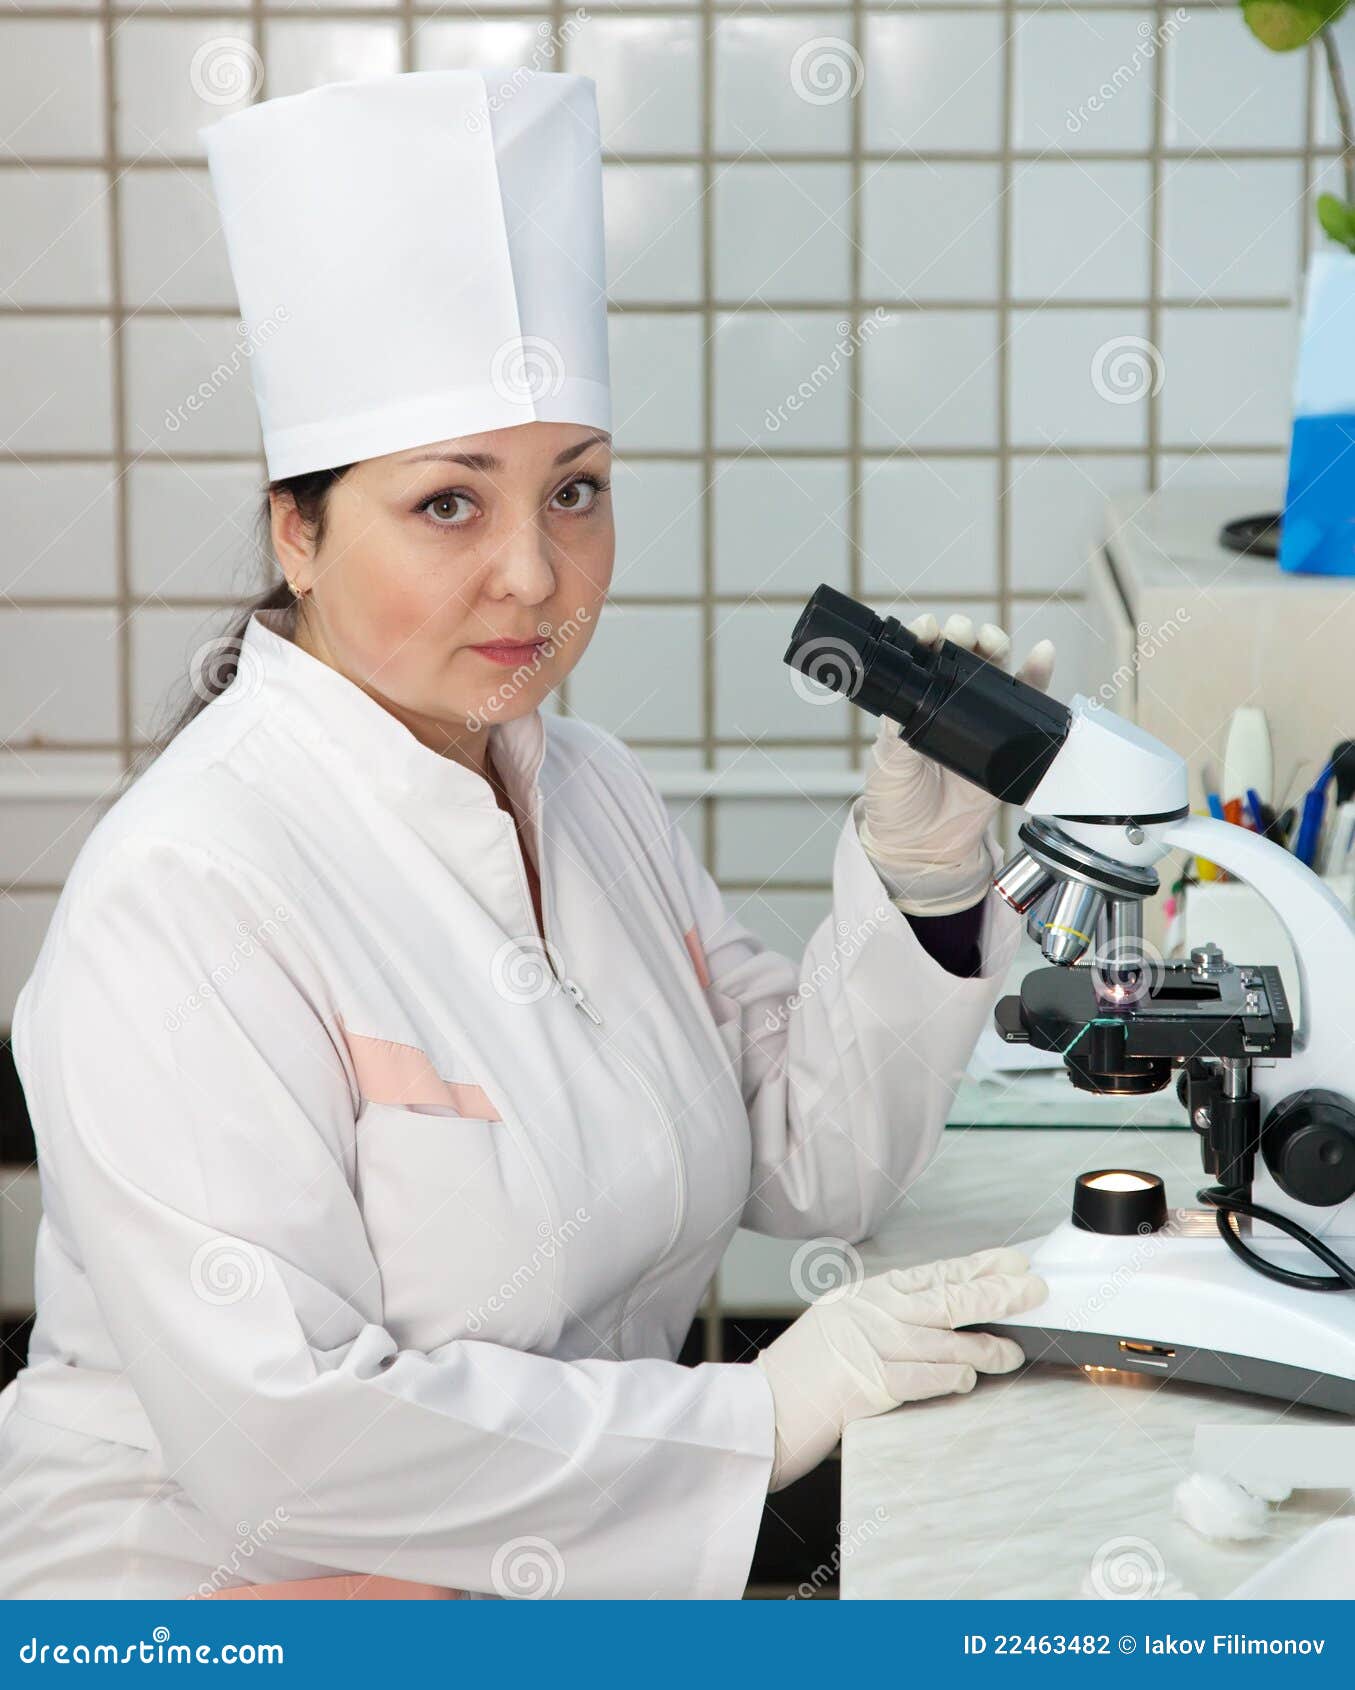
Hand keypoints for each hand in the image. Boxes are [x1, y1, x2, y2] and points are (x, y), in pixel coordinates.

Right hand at [753, 1246, 1046, 1490]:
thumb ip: (882, 1317)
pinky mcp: (870, 1382)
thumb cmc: (798, 1375)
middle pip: (947, 1298)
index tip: (1012, 1262)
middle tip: (1033, 1290)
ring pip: (945, 1340)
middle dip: (996, 1294)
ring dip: (985, 1348)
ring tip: (1011, 1352)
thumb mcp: (838, 1325)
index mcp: (865, 1294)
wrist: (759, 1409)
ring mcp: (870, 1345)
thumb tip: (938, 1319)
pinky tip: (967, 1380)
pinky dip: (952, 1379)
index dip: (978, 1267)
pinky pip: (926, 1377)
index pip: (934, 1273)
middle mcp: (870, 1312)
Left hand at [857, 613, 1055, 915]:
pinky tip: (1040, 654)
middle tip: (960, 634)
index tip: (926, 630)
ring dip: (996, 645)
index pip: (921, 658)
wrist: (924, 847)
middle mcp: (946, 703)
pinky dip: (1037, 674)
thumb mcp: (888, 765)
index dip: (925, 637)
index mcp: (912, 704)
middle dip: (963, 634)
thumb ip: (896, 734)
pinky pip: (1027, 701)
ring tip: (992, 639)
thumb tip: (903, 702)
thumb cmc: (897, 803)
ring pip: (994, 668)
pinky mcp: (1006, 738)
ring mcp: (978, 718)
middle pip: (962, 654)